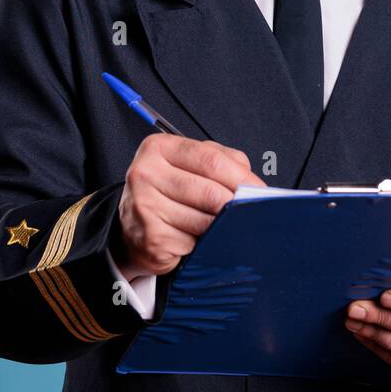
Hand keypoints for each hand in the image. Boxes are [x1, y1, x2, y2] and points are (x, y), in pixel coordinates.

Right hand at [114, 135, 265, 275]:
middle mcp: (146, 173)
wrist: (132, 230)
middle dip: (235, 204)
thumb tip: (250, 180)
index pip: (210, 160)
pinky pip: (192, 241)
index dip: (240, 177)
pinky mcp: (150, 237)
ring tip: (221, 225)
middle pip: (209, 191)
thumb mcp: (189, 165)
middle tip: (250, 211)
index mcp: (159, 148)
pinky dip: (202, 243)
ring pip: (204, 219)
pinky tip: (196, 239)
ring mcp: (144, 206)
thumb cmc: (167, 193)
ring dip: (220, 226)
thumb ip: (221, 161)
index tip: (258, 189)